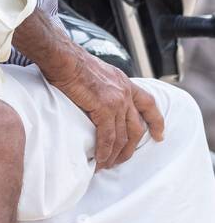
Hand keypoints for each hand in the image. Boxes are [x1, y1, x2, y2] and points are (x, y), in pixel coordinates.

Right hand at [42, 44, 164, 170]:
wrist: (63, 58)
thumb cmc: (72, 62)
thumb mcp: (98, 72)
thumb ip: (105, 86)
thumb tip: (99, 99)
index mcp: (123, 82)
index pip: (148, 103)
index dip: (156, 121)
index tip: (159, 135)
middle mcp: (124, 92)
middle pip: (136, 127)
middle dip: (131, 148)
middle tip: (123, 159)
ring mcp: (116, 101)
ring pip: (122, 136)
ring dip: (115, 154)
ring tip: (107, 164)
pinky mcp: (104, 109)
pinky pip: (107, 137)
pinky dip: (104, 152)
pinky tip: (100, 160)